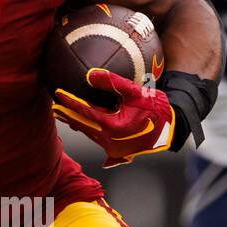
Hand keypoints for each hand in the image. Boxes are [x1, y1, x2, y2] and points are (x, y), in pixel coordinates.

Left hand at [52, 66, 175, 165]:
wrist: (171, 130)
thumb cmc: (155, 110)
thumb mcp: (135, 92)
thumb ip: (113, 82)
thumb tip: (90, 74)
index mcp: (112, 126)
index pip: (84, 112)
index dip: (70, 102)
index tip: (58, 94)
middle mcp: (109, 141)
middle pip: (82, 126)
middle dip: (67, 116)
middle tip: (54, 108)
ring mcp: (113, 149)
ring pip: (89, 134)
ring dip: (77, 124)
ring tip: (65, 116)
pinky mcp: (118, 153)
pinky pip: (99, 142)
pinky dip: (90, 133)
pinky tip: (84, 131)